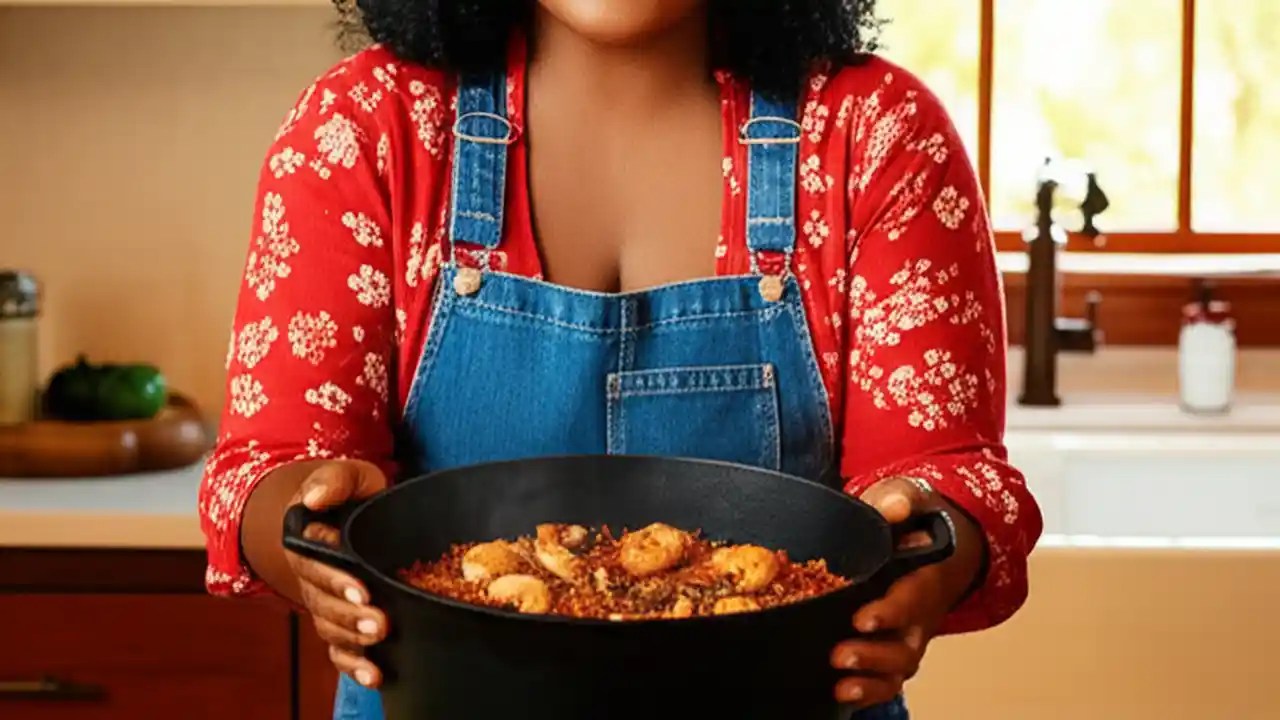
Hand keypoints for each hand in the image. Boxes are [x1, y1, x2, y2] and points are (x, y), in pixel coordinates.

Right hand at [285, 460, 389, 688]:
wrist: (349, 511)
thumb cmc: (352, 493)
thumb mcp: (350, 476)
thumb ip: (335, 480)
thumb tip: (315, 499)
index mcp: (305, 538)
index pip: (314, 560)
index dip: (335, 577)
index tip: (361, 588)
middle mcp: (308, 573)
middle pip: (321, 599)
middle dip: (349, 613)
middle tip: (379, 621)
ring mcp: (323, 599)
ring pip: (328, 624)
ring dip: (352, 638)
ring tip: (379, 641)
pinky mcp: (339, 618)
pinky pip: (338, 647)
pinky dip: (353, 664)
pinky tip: (374, 675)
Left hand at [830, 476, 983, 707]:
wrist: (929, 536)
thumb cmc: (913, 520)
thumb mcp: (908, 497)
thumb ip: (900, 499)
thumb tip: (896, 506)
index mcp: (926, 577)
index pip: (913, 599)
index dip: (890, 612)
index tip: (863, 618)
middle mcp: (920, 615)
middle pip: (906, 647)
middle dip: (874, 655)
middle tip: (840, 653)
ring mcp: (905, 636)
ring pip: (896, 670)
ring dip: (869, 680)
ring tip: (840, 683)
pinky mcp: (888, 649)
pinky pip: (885, 680)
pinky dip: (867, 692)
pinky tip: (840, 694)